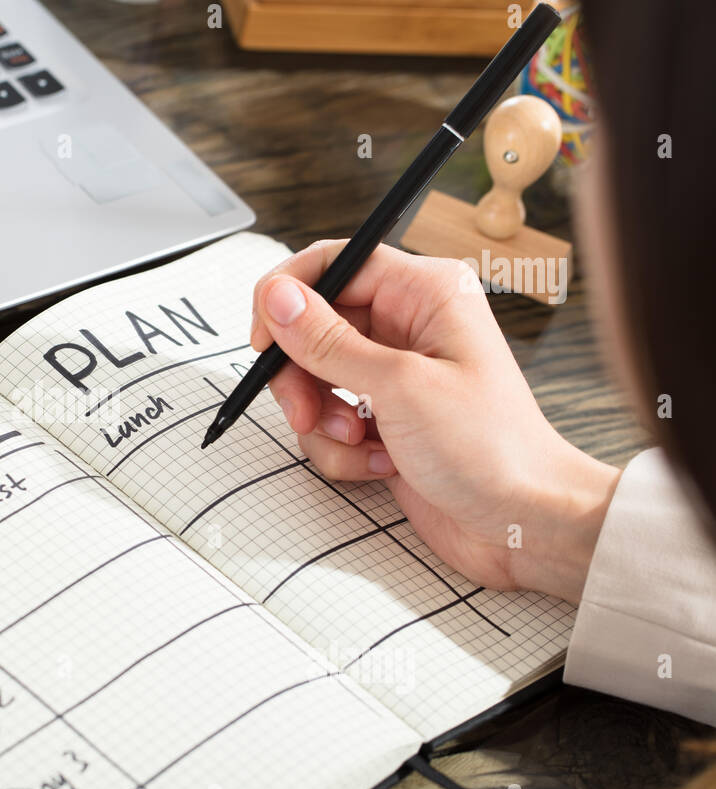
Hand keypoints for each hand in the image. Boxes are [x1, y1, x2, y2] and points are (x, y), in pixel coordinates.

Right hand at [248, 240, 619, 601]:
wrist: (525, 524)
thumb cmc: (491, 450)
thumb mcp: (399, 387)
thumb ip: (328, 341)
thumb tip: (277, 296)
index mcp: (424, 293)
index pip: (333, 264)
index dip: (288, 296)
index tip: (264, 340)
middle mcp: (408, 325)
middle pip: (313, 326)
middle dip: (301, 375)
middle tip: (306, 412)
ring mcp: (394, 374)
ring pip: (314, 378)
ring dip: (323, 420)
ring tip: (358, 443)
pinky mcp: (384, 417)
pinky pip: (329, 421)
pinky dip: (342, 449)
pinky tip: (380, 466)